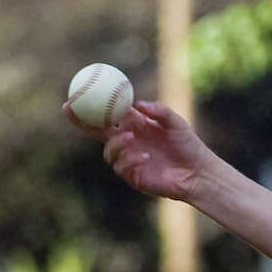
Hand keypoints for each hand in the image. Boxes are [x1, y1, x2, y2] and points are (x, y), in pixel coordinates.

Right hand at [62, 99, 212, 201]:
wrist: (199, 172)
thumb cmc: (189, 145)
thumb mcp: (176, 123)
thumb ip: (158, 111)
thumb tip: (136, 104)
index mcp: (134, 126)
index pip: (108, 114)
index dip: (91, 106)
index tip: (76, 94)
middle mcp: (127, 142)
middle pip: (97, 132)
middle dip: (82, 122)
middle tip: (72, 111)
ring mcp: (128, 160)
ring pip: (109, 152)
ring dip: (117, 144)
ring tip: (131, 138)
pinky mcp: (134, 177)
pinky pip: (122, 168)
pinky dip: (130, 160)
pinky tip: (145, 157)